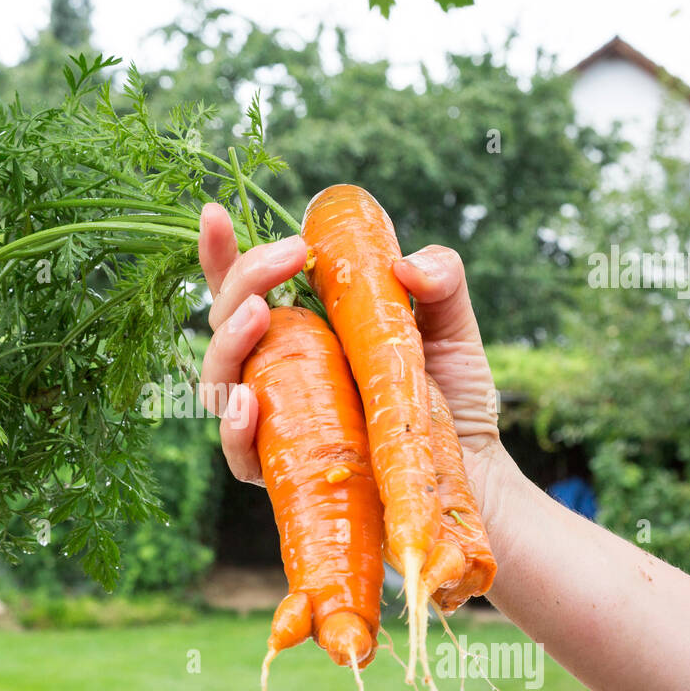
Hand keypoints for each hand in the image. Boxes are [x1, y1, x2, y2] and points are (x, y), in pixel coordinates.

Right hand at [197, 204, 508, 523]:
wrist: (475, 478)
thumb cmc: (454, 401)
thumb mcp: (453, 328)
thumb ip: (441, 281)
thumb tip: (407, 265)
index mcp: (302, 330)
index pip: (244, 287)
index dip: (219, 251)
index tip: (215, 212)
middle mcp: (277, 372)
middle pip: (225, 321)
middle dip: (242, 279)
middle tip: (289, 256)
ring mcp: (276, 422)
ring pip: (217, 379)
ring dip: (228, 342)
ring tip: (258, 314)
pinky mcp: (284, 471)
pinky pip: (237, 452)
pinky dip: (233, 424)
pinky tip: (249, 398)